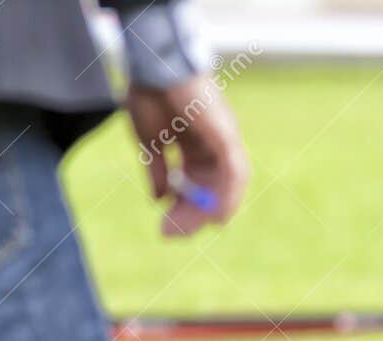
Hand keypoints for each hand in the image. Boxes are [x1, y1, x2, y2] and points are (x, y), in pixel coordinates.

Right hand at [128, 76, 249, 237]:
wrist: (151, 65)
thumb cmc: (149, 94)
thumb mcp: (150, 142)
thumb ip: (158, 171)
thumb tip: (159, 199)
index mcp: (197, 145)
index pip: (196, 184)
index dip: (182, 208)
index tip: (166, 228)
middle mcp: (215, 144)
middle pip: (212, 188)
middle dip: (193, 213)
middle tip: (171, 234)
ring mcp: (223, 139)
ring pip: (226, 183)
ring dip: (210, 209)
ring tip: (194, 230)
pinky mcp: (226, 134)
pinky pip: (233, 171)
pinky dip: (228, 194)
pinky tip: (218, 216)